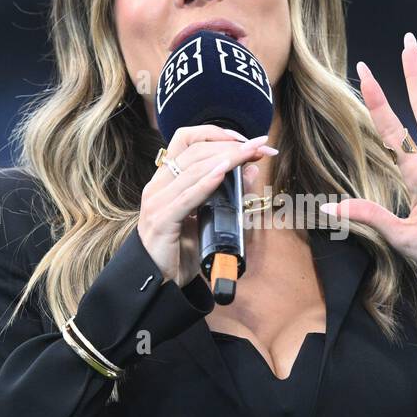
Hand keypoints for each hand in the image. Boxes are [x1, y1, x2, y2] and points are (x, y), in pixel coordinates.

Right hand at [138, 127, 276, 287]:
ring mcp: (157, 202)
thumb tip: (252, 169)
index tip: (248, 140)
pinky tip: (222, 173)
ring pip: (192, 168)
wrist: (160, 283)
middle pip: (195, 150)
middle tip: (260, 146)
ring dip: (226, 158)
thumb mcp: (210, 218)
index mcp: (166, 180)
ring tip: (249, 154)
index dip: (217, 133)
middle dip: (231, 146)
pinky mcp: (161, 221)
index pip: (187, 140)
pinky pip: (185, 198)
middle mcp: (158, 185)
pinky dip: (206, 183)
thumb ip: (228, 194)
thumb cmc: (182, 250)